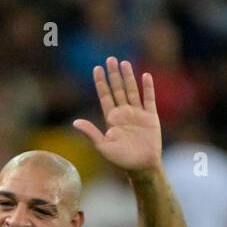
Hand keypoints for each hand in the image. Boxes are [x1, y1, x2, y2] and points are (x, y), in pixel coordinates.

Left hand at [73, 57, 161, 175]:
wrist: (142, 167)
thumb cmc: (121, 160)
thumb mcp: (103, 146)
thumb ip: (91, 133)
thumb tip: (75, 122)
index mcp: (111, 119)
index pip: (105, 96)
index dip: (101, 83)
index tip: (97, 68)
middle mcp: (124, 113)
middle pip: (117, 90)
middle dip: (114, 75)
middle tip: (110, 59)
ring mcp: (137, 114)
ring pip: (132, 91)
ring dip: (128, 77)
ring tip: (124, 63)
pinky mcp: (151, 117)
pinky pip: (149, 99)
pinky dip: (148, 88)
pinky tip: (145, 76)